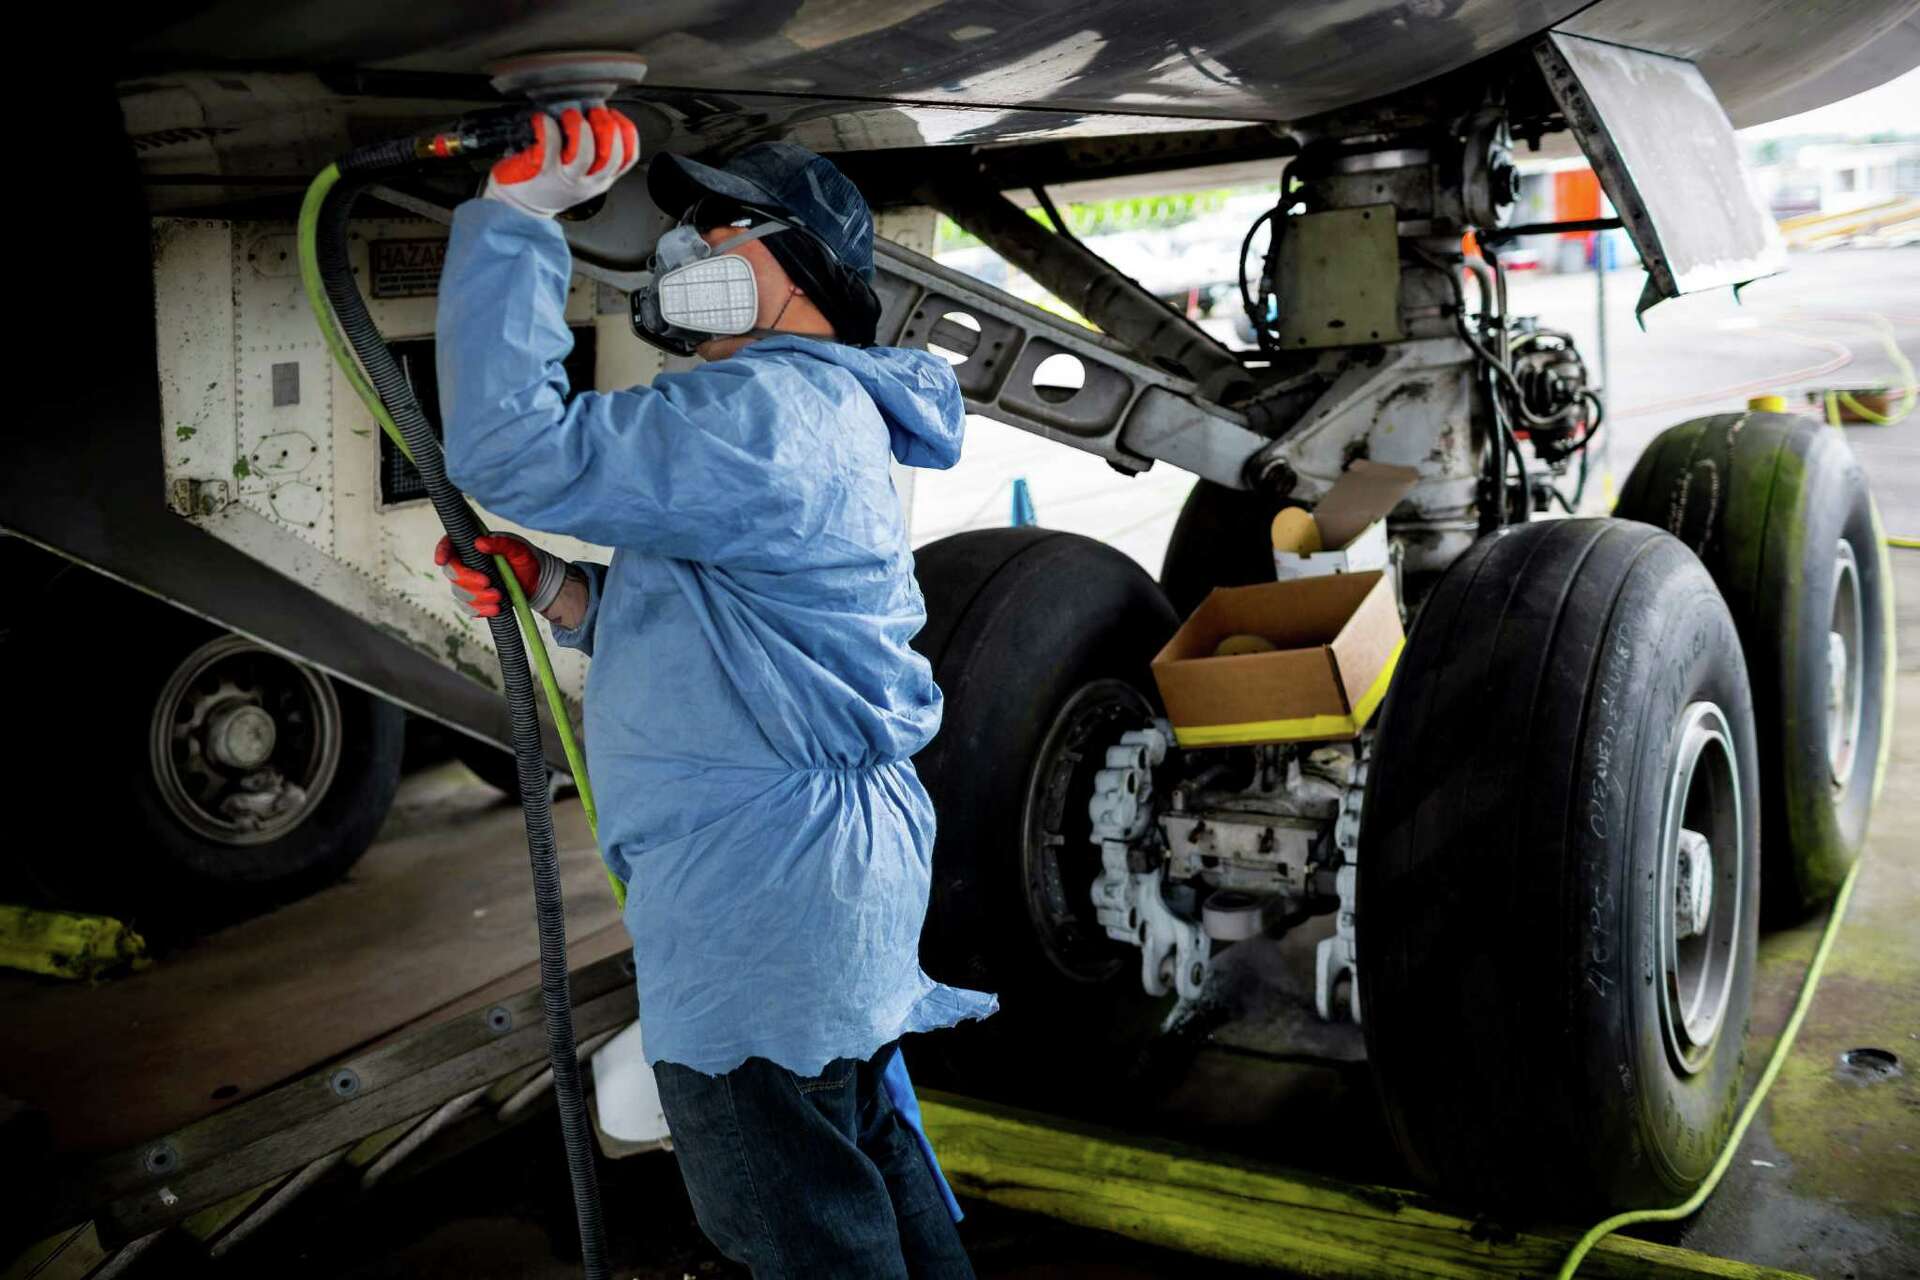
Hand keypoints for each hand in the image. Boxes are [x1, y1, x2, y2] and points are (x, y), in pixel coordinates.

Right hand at [435, 533, 566, 617]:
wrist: (538, 583)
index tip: (441, 561)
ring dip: (477, 597)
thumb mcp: (519, 548)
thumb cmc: (527, 560)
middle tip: (488, 583)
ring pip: (459, 592)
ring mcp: (470, 583)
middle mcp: (467, 564)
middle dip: (468, 580)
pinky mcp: (476, 600)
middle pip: (452, 572)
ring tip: (499, 597)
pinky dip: (481, 610)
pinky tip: (496, 609)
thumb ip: (501, 543)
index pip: (449, 545)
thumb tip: (480, 542)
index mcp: (473, 546)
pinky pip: (468, 608)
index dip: (441, 551)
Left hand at [484, 106, 640, 218]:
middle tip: (595, 111)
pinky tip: (542, 119)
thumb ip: (596, 155)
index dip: (627, 133)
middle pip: (610, 156)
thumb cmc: (551, 186)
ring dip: (580, 128)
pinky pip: (549, 146)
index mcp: (601, 179)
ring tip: (571, 114)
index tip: (615, 116)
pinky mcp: (543, 171)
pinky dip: (547, 127)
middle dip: (607, 128)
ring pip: (584, 155)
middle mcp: (586, 181)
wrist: (522, 206)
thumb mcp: (583, 177)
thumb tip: (598, 117)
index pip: (628, 158)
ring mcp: (565, 178)